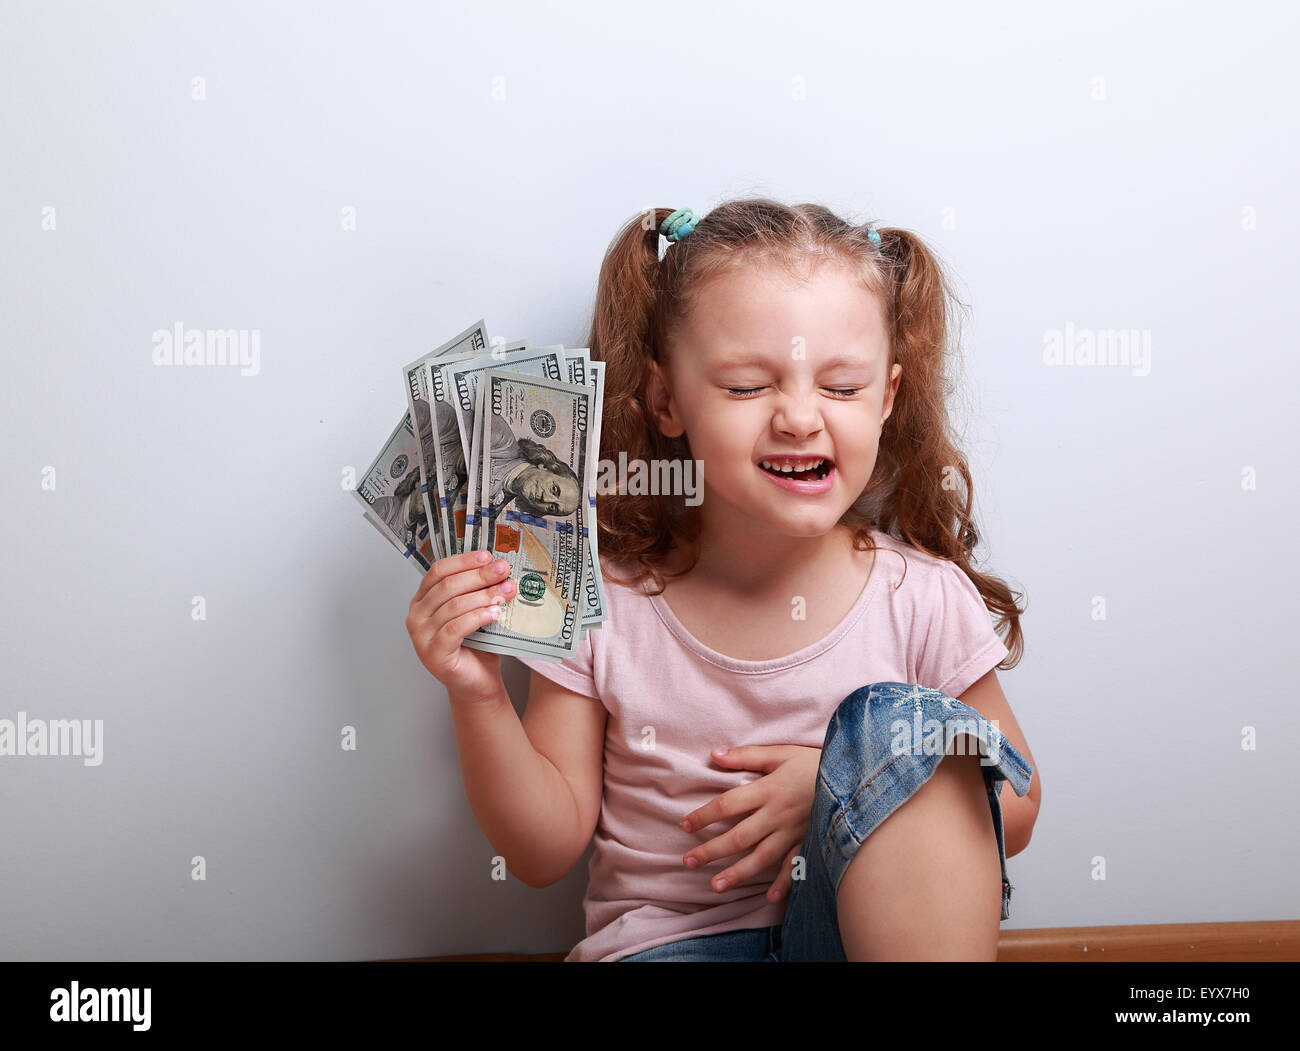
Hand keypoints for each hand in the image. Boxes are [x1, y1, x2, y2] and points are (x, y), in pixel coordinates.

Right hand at [405, 549, 515, 702]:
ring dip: (484, 595)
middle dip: (479, 575)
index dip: (463, 561)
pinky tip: (495, 612)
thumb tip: (498, 565)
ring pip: (453, 605)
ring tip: (506, 591)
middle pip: (447, 586)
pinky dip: (477, 617)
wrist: (478, 682)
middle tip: (502, 570)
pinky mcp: (433, 653)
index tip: (487, 556)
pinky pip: (455, 628)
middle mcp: (416, 616)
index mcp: (423, 600)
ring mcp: (421, 636)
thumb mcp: (475, 610)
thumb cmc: (477, 646)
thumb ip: (478, 589)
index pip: (438, 571)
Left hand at [680, 745, 821, 903]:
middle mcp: (778, 814)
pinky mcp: (810, 843)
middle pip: (739, 836)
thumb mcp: (781, 752)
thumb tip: (714, 755)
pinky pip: (795, 866)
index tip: (686, 826)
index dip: (705, 816)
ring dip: (738, 873)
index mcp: (768, 789)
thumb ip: (747, 755)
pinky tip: (770, 899)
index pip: (728, 805)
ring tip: (716, 886)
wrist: (855, 776)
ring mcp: (795, 832)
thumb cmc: (813, 762)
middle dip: (712, 850)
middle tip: (689, 862)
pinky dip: (784, 883)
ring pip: (762, 857)